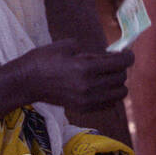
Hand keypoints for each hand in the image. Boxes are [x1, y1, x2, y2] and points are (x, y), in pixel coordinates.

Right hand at [17, 40, 132, 111]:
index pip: (119, 64)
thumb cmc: (44, 59)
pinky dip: (111, 95)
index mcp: (86, 68)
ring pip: (119, 94)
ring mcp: (87, 100)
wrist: (27, 82)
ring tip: (108, 75)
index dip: (128, 57)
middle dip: (121, 68)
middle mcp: (89, 87)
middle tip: (114, 61)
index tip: (128, 53)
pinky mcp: (83, 109)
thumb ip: (90, 52)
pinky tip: (102, 86)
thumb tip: (107, 56)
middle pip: (121, 79)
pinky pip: (109, 104)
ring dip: (118, 83)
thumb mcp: (67, 46)